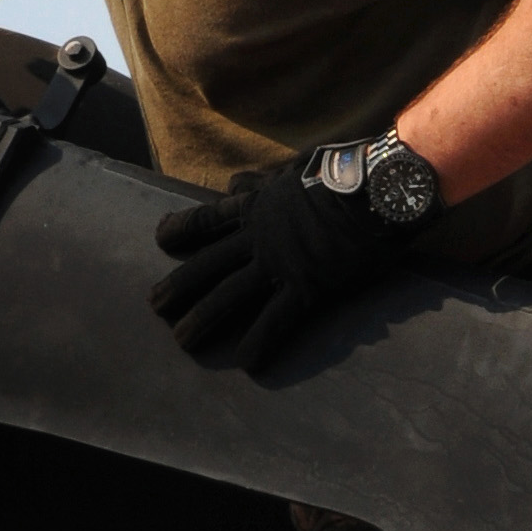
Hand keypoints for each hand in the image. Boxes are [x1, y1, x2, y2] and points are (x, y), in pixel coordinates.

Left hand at [150, 155, 416, 371]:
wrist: (377, 189)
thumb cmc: (346, 172)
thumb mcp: (295, 167)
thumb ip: (263, 180)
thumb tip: (235, 182)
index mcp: (257, 206)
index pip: (208, 219)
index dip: (181, 229)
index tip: (159, 239)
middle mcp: (259, 237)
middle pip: (207, 264)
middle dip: (178, 286)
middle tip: (154, 305)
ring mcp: (279, 264)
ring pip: (229, 295)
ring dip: (202, 319)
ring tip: (182, 340)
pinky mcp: (305, 287)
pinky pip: (275, 320)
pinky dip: (259, 342)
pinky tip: (246, 364)